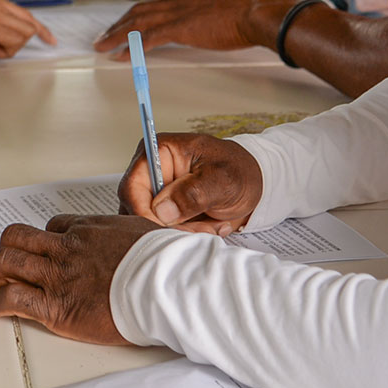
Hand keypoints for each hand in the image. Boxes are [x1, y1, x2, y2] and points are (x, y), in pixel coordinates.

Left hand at [0, 214, 165, 343]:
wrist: (165, 285)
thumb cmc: (163, 263)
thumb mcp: (143, 233)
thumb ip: (126, 236)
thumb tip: (132, 239)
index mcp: (88, 229)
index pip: (53, 227)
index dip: (44, 240)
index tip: (43, 252)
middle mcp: (66, 247)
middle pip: (18, 238)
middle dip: (5, 250)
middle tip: (0, 264)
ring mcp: (58, 275)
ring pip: (8, 262)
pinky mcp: (56, 305)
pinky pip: (13, 298)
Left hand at [94, 0, 282, 57]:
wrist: (260, 13)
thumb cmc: (251, 15)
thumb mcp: (224, 11)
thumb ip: (210, 17)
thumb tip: (207, 27)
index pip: (153, 6)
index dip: (134, 16)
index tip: (122, 25)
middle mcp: (180, 1)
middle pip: (139, 11)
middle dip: (118, 25)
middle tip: (103, 38)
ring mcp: (179, 13)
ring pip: (138, 23)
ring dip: (117, 36)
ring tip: (103, 47)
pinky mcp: (181, 27)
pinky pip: (148, 37)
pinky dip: (132, 46)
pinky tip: (122, 56)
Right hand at [118, 133, 263, 232]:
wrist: (255, 182)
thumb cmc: (238, 171)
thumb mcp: (222, 179)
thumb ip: (192, 193)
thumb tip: (162, 210)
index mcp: (158, 151)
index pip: (132, 187)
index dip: (145, 213)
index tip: (167, 229)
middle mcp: (150, 172)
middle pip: (138, 210)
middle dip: (170, 226)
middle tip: (202, 230)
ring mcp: (156, 193)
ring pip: (150, 225)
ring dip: (180, 232)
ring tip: (211, 226)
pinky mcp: (163, 211)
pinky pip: (163, 231)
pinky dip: (185, 235)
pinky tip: (208, 226)